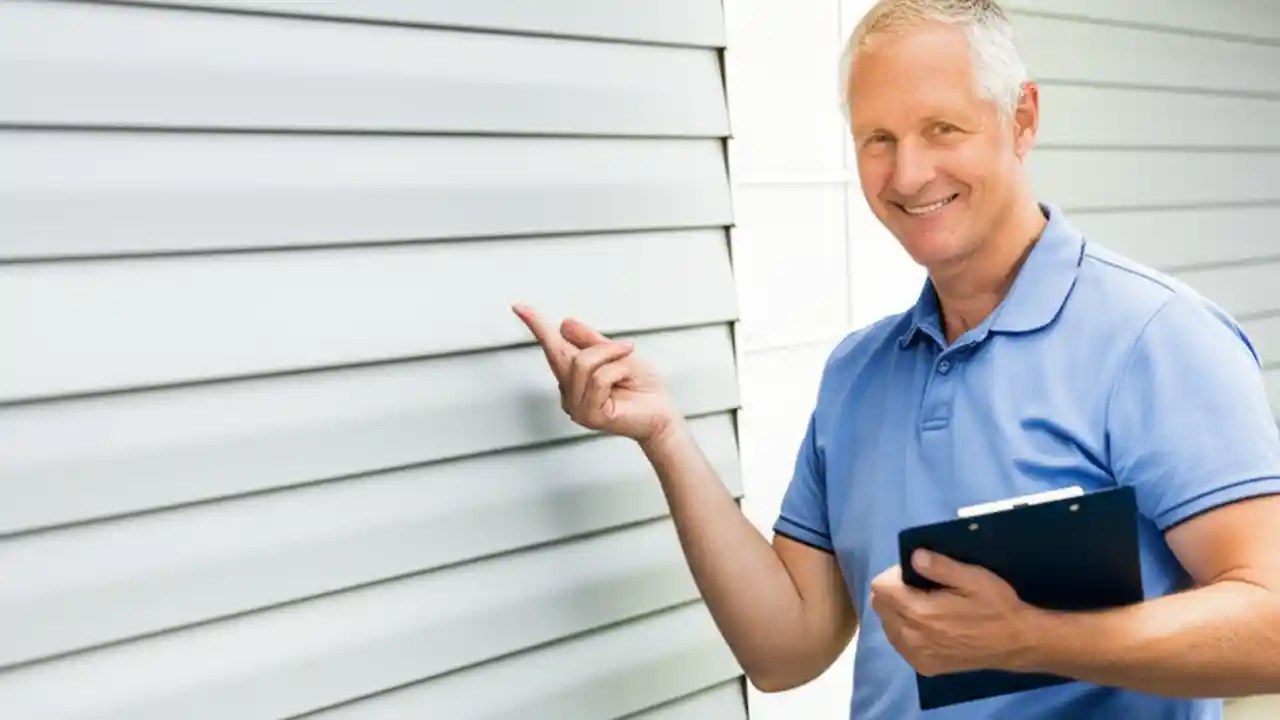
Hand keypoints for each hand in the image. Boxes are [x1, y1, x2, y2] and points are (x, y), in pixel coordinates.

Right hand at [512, 303, 679, 442]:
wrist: (662, 413)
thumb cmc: (644, 388)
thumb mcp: (618, 354)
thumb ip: (591, 341)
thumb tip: (564, 324)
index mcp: (573, 377)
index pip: (551, 347)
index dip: (536, 326)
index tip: (520, 307)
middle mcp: (569, 392)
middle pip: (564, 352)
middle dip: (600, 346)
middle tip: (627, 349)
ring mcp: (576, 406)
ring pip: (582, 363)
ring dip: (612, 358)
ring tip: (628, 370)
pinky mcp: (589, 416)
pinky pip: (598, 380)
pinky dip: (617, 372)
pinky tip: (625, 382)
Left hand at [869, 550, 1041, 676]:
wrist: (1016, 643)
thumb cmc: (995, 606)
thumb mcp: (973, 577)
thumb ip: (939, 566)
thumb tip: (914, 556)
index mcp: (919, 612)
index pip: (880, 588)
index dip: (894, 576)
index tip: (915, 574)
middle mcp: (910, 636)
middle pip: (880, 607)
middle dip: (894, 593)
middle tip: (921, 589)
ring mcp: (916, 655)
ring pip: (888, 626)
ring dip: (898, 613)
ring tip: (926, 608)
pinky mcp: (924, 667)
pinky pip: (900, 644)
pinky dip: (906, 632)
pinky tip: (928, 627)